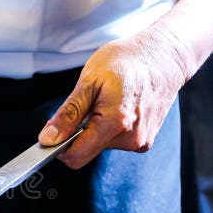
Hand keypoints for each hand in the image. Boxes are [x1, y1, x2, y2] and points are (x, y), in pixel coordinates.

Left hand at [38, 29, 189, 168]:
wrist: (164, 56)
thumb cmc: (126, 61)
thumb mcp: (89, 81)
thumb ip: (69, 113)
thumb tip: (48, 138)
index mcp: (115, 123)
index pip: (76, 156)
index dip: (58, 147)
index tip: (52, 133)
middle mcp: (131, 138)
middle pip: (87, 151)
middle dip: (77, 134)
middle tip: (86, 105)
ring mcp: (141, 141)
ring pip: (100, 145)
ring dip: (95, 129)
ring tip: (107, 101)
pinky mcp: (145, 141)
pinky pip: (115, 141)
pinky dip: (109, 128)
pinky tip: (118, 107)